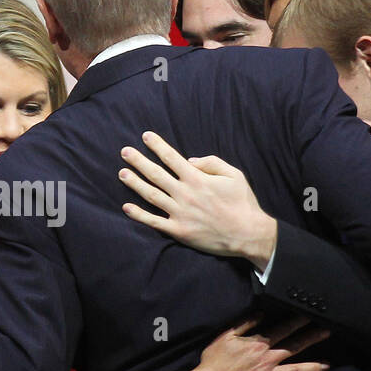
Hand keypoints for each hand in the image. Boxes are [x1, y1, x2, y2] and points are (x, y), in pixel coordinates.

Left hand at [119, 131, 277, 269]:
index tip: (145, 136)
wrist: (248, 234)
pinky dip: (139, 214)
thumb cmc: (242, 203)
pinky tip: (126, 207)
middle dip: (138, 161)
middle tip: (124, 152)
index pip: (171, 157)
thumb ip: (211, 163)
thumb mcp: (234, 175)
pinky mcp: (179, 231)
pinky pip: (154, 221)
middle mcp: (185, 194)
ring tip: (122, 173)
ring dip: (135, 183)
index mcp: (197, 179)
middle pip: (156, 174)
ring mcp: (180, 213)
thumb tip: (188, 160)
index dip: (157, 145)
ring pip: (151, 195)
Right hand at [188, 314, 329, 370]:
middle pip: (294, 347)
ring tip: (326, 365)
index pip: (282, 330)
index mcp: (258, 345)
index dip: (297, 322)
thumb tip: (262, 314)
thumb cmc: (214, 359)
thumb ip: (246, 324)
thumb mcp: (226, 336)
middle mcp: (267, 360)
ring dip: (312, 367)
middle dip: (312, 338)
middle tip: (328, 332)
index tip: (310, 315)